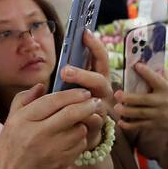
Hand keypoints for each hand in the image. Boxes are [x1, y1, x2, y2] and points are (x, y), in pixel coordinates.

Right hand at [0, 83, 105, 168]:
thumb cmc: (11, 147)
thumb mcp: (10, 121)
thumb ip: (23, 99)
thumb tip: (42, 85)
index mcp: (23, 120)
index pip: (53, 101)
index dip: (72, 94)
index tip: (84, 91)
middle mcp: (37, 134)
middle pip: (71, 113)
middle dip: (87, 105)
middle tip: (95, 101)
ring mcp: (51, 150)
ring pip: (79, 129)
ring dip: (85, 123)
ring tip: (83, 120)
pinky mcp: (61, 162)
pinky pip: (80, 145)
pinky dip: (82, 138)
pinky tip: (77, 136)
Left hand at [53, 30, 114, 148]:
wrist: (82, 135)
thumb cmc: (75, 106)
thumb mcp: (73, 87)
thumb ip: (71, 73)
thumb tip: (63, 56)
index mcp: (97, 78)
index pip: (100, 58)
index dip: (94, 45)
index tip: (84, 32)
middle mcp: (103, 91)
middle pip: (99, 79)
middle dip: (84, 74)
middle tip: (65, 70)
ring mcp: (103, 109)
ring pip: (97, 101)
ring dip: (82, 98)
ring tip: (66, 97)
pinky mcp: (98, 126)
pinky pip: (93, 120)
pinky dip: (83, 117)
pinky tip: (73, 115)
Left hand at [113, 63, 167, 133]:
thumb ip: (159, 77)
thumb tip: (144, 63)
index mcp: (167, 89)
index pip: (156, 79)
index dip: (146, 72)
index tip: (136, 65)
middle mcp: (163, 102)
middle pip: (144, 100)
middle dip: (129, 97)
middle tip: (117, 94)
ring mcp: (159, 114)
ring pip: (141, 113)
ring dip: (127, 111)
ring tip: (116, 107)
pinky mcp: (156, 124)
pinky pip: (141, 125)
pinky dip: (130, 125)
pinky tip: (121, 122)